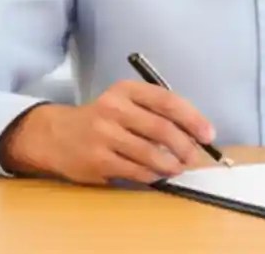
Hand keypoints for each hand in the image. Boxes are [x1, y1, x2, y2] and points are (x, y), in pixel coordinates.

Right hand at [0, 80, 215, 184]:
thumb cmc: (101, 119)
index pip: (167, 101)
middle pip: (161, 129)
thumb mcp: (125, 103)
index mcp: (126, 90)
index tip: (208, 134)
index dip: (193, 119)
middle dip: (186, 146)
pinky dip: (153, 174)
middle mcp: (114, 109)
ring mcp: (104, 135)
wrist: (56, 134)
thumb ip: (155, 112)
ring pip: (150, 153)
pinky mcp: (97, 160)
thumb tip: (194, 133)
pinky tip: (158, 174)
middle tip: (195, 157)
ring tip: (179, 167)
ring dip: (172, 164)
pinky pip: (135, 170)